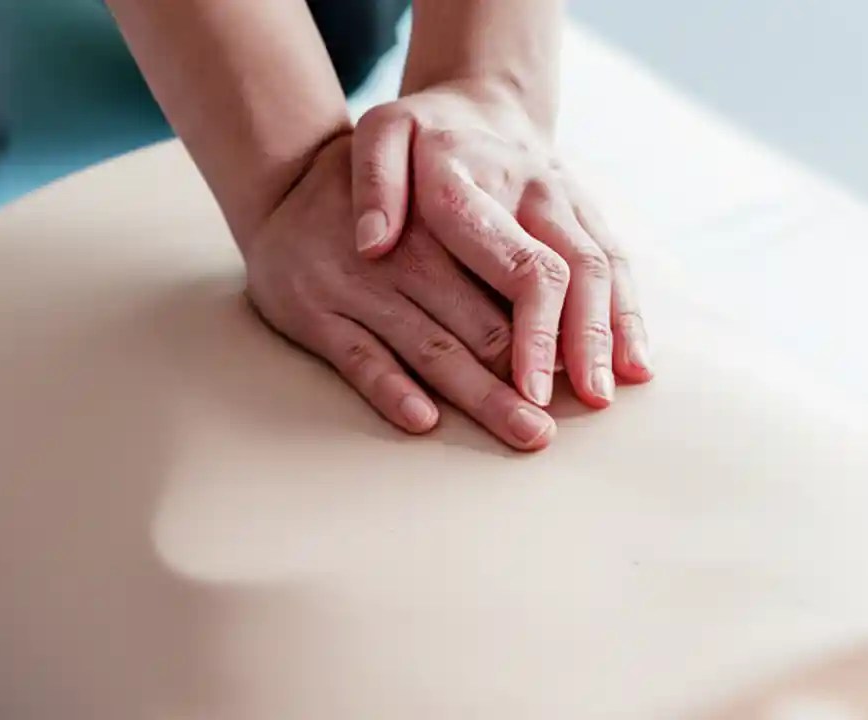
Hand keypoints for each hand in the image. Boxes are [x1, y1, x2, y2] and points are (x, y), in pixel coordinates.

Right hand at [243, 133, 557, 449]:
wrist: (283, 183)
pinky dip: (390, 390)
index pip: (516, 284)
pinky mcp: (317, 316)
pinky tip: (422, 419)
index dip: (552, 331)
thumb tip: (559, 304)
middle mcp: (408, 260)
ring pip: (432, 350)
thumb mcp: (435, 197)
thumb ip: (488, 244)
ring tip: (524, 432)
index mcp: (448, 227)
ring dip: (481, 395)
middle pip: (483, 328)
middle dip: (527, 379)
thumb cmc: (382, 203)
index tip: (584, 373)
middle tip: (567, 421)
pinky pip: (359, 359)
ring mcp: (360, 290)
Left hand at [351, 79, 652, 409]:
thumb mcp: (379, 135)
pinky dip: (628, 314)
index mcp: (481, 180)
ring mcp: (568, 198)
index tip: (527, 387)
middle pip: (577, 270)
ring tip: (612, 393)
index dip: (533, 330)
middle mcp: (534, 188)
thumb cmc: (416, 131)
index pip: (522, 264)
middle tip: (585, 403)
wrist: (477, 98)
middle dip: (583, 341)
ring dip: (613, 333)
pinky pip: (618, 261)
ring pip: (606, 268)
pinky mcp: (587, 210)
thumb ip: (373, 184)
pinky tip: (634, 363)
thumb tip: (370, 244)